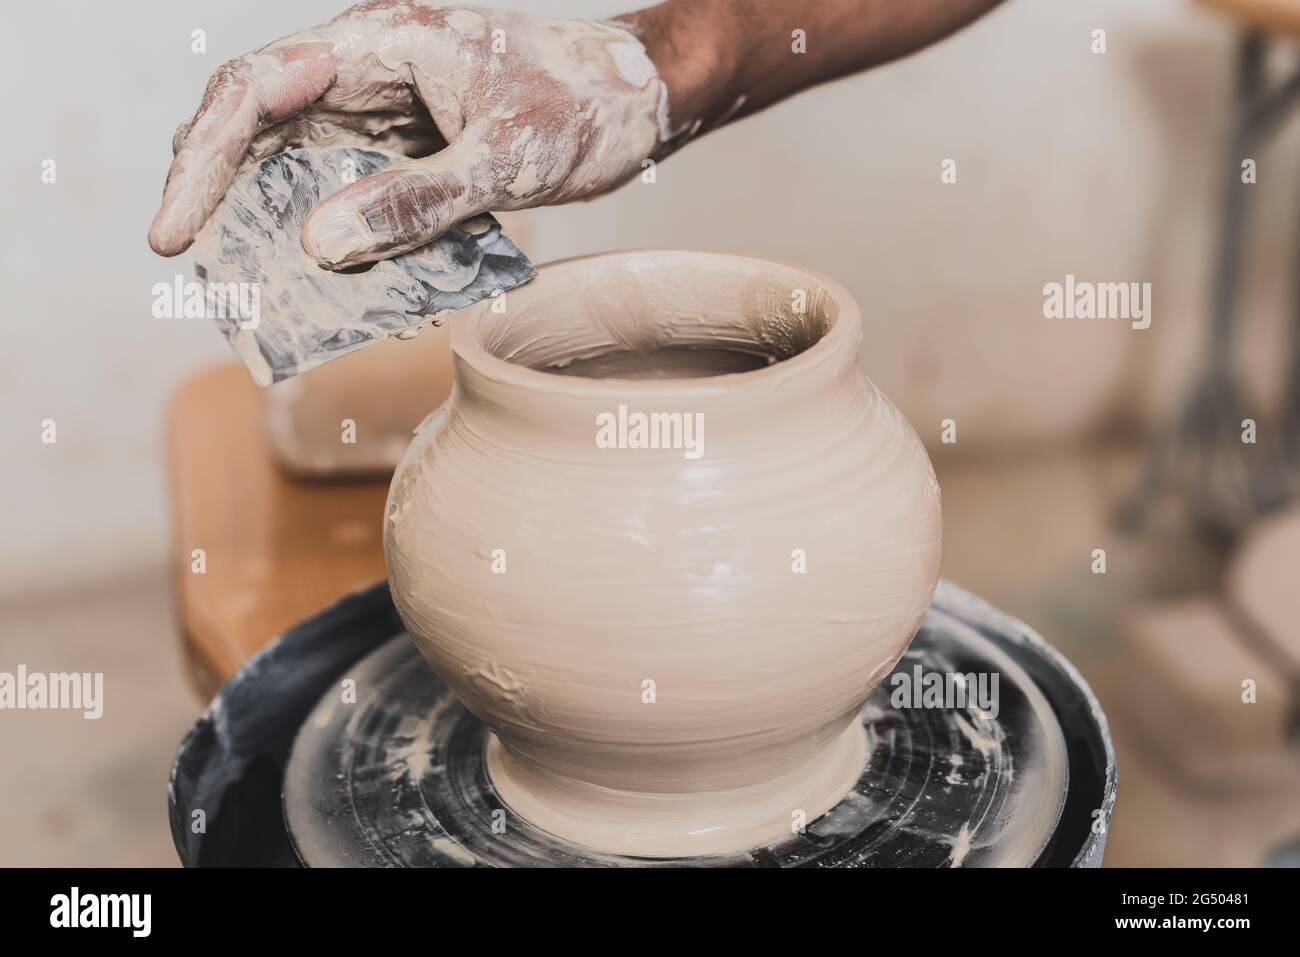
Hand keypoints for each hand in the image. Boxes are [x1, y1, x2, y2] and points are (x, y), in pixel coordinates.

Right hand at [148, 1, 666, 267]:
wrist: (637, 105)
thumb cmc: (583, 108)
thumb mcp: (506, 159)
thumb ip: (416, 201)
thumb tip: (318, 246)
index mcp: (381, 44)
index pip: (258, 88)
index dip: (203, 158)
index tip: (173, 229)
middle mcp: (368, 74)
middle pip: (257, 128)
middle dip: (217, 197)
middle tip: (192, 268)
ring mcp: (384, 116)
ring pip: (297, 168)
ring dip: (271, 227)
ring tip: (249, 291)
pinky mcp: (407, 154)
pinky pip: (350, 197)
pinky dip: (335, 242)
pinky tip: (330, 289)